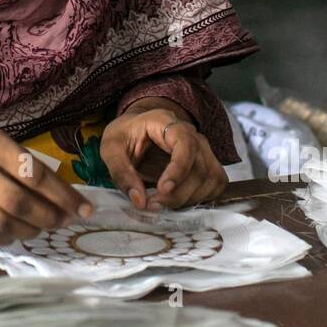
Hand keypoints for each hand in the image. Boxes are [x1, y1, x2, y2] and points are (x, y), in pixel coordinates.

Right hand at [0, 127, 92, 244]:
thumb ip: (28, 165)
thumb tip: (66, 197)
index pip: (34, 174)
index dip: (63, 195)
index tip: (84, 209)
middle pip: (18, 202)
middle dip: (48, 217)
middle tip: (63, 221)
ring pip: (2, 223)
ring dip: (30, 230)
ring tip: (41, 227)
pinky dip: (8, 238)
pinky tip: (17, 232)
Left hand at [100, 101, 226, 210]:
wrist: (137, 130)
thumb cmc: (124, 135)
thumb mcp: (111, 148)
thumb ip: (121, 172)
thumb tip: (139, 201)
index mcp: (166, 122)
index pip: (185, 144)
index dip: (178, 169)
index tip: (162, 189)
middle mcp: (191, 133)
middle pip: (200, 167)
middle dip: (178, 193)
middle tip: (153, 205)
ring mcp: (203, 148)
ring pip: (211, 178)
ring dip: (189, 199)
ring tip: (162, 204)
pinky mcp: (207, 163)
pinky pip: (216, 184)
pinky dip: (201, 198)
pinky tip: (179, 201)